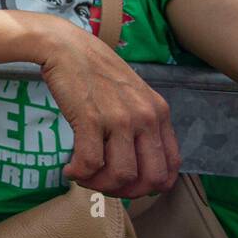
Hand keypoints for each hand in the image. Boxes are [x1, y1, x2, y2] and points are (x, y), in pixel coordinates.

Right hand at [38, 23, 180, 198]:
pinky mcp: (91, 119)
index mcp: (159, 112)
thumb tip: (135, 159)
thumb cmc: (94, 69)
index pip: (171, 166)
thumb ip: (141, 122)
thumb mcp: (132, 93)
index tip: (128, 183)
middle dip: (126, 191)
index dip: (150, 185)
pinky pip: (90, 163)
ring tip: (84, 176)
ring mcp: (119, 119)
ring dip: (99, 185)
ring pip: (120, 176)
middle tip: (104, 184)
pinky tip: (70, 169)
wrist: (66, 46)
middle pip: (150, 179)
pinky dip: (78, 174)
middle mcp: (145, 117)